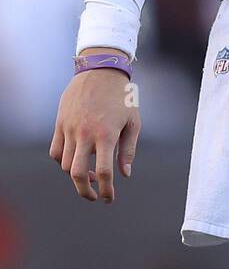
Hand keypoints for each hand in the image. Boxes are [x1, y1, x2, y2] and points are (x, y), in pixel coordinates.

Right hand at [50, 61, 140, 202]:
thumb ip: (128, 150)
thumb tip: (125, 174)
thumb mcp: (133, 122)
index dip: (106, 190)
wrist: (101, 70)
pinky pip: (55, 150)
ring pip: (64, 164)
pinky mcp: (60, 123)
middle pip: (77, 174)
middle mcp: (85, 134)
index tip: (108, 198)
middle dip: (85, 191)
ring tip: (87, 174)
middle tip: (94, 196)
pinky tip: (74, 159)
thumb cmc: (122, 97)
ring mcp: (70, 128)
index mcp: (106, 135)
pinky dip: (62, 160)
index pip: (103, 172)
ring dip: (74, 176)